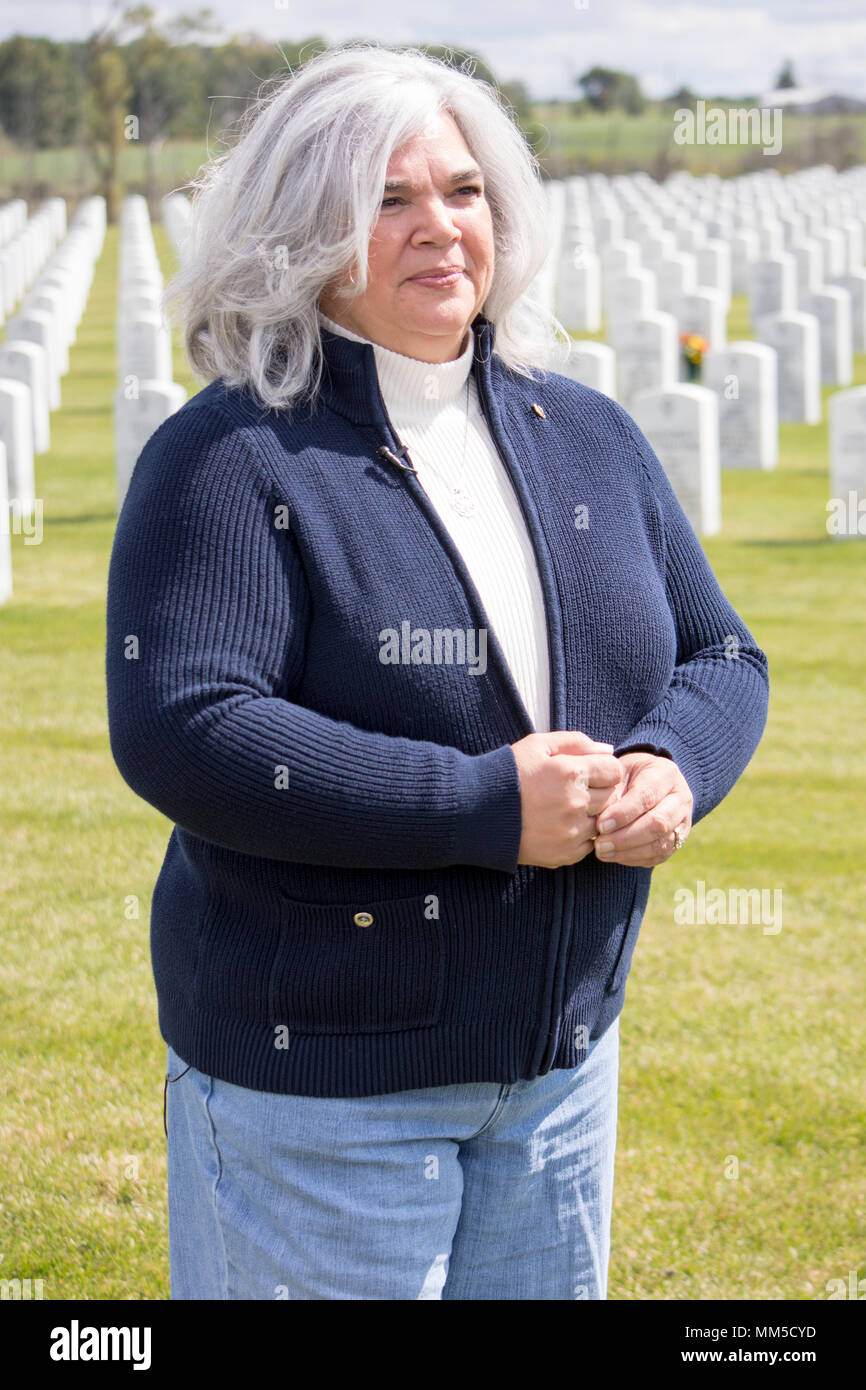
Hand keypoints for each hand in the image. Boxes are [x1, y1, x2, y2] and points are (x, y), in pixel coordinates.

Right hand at [511, 730, 625, 868]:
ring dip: (589, 815)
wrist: (476, 812)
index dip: (604, 769)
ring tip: (563, 808)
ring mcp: (571, 831)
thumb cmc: (508, 774)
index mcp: (570, 772)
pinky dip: (579, 836)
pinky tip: (558, 826)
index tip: (589, 772)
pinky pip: (588, 844)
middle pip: (612, 797)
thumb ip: (576, 742)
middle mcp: (575, 803)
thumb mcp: (537, 745)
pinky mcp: (565, 853)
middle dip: (598, 791)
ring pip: (601, 821)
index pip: (614, 770)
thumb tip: (608, 750)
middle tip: (574, 790)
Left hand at [592, 751, 692, 867]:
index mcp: (666, 775)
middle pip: (658, 823)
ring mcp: (682, 822)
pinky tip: (614, 856)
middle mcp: (681, 799)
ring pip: (661, 844)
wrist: (648, 781)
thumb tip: (597, 817)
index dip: (623, 814)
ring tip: (602, 852)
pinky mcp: (678, 841)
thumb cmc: (627, 775)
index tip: (600, 825)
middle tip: (599, 844)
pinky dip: (634, 859)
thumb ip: (612, 791)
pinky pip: (659, 856)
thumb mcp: (618, 772)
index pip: (646, 796)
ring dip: (628, 852)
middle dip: (626, 838)